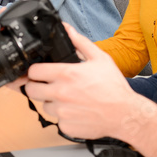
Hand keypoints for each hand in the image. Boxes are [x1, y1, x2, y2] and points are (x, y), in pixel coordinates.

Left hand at [23, 24, 139, 140]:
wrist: (125, 114)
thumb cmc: (114, 87)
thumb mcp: (100, 58)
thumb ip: (80, 42)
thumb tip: (67, 29)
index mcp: (66, 74)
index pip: (33, 71)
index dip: (35, 71)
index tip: (40, 72)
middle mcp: (60, 93)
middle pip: (31, 90)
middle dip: (37, 86)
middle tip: (48, 85)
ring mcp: (62, 112)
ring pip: (44, 106)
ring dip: (52, 102)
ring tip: (69, 98)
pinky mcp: (66, 126)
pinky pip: (57, 120)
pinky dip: (64, 116)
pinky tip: (77, 110)